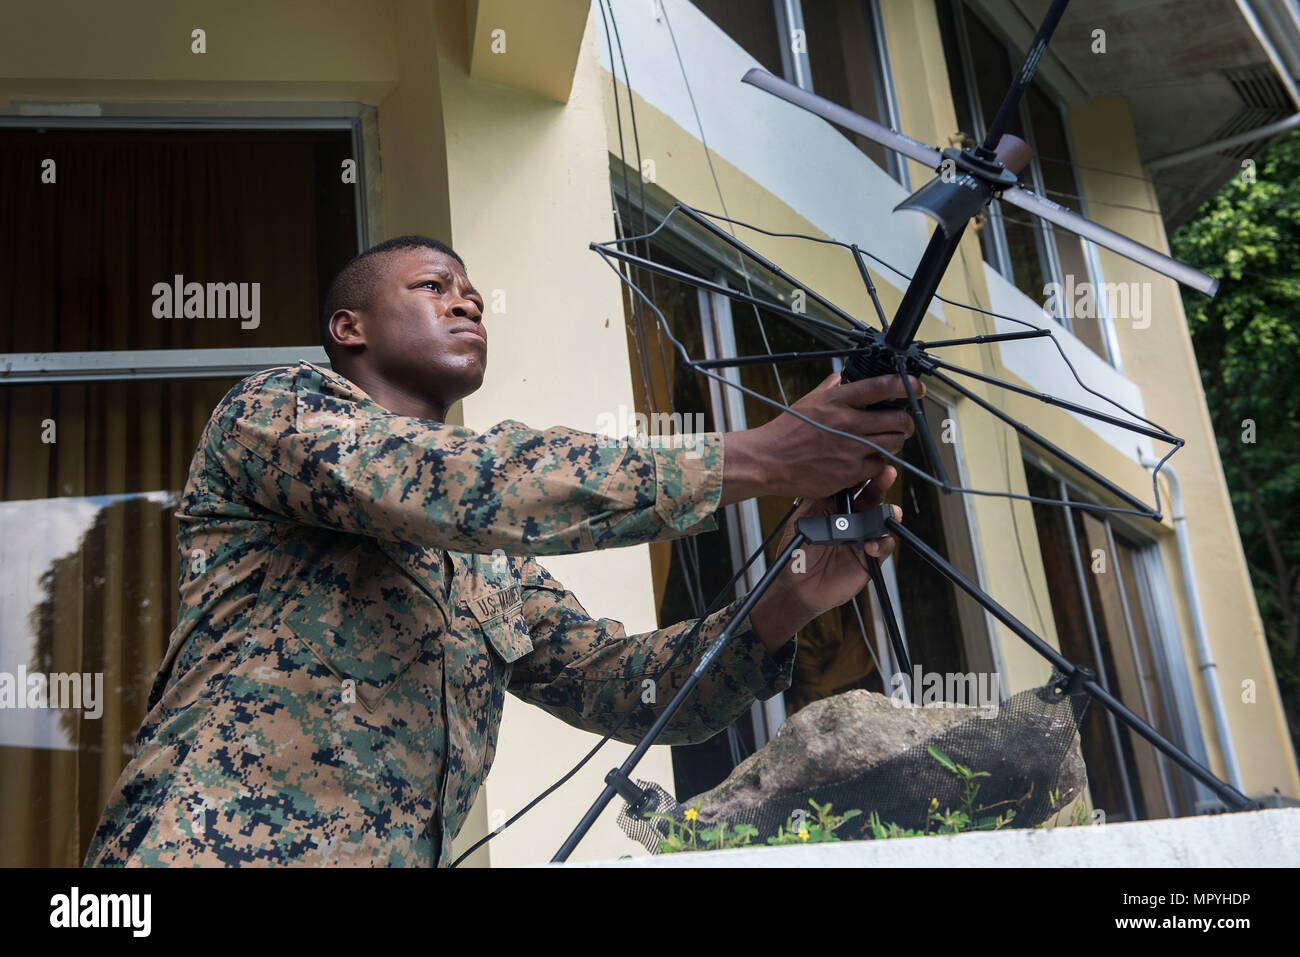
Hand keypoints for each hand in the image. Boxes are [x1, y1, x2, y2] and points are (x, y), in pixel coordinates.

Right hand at [721, 371, 922, 504]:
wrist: (769, 460)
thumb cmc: (787, 430)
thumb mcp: (810, 400)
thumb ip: (833, 386)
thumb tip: (847, 375)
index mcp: (838, 401)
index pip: (882, 387)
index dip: (907, 385)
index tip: (917, 387)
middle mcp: (847, 423)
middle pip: (896, 419)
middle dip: (905, 421)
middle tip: (903, 422)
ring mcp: (850, 449)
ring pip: (893, 443)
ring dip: (895, 441)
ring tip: (887, 439)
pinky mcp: (850, 472)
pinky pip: (878, 465)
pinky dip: (877, 462)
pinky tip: (868, 458)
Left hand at [748, 464, 902, 653]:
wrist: (796, 586)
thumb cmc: (796, 552)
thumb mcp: (801, 521)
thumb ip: (814, 501)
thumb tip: (826, 475)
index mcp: (836, 507)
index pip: (854, 486)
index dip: (861, 474)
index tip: (868, 462)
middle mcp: (852, 519)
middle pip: (873, 498)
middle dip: (881, 484)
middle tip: (887, 474)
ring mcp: (862, 537)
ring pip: (882, 521)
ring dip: (888, 513)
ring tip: (889, 511)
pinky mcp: (869, 558)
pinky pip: (883, 547)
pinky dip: (881, 544)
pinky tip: (870, 545)